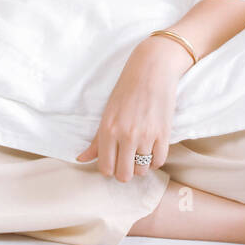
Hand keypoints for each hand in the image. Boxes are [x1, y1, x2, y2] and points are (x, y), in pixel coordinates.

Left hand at [74, 37, 188, 181]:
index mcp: (108, 130)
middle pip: (124, 175)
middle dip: (125, 171)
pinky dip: (155, 160)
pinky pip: (159, 161)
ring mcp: (146, 136)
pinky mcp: (163, 134)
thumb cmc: (127, 90)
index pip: (105, 168)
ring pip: (142, 170)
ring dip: (141, 164)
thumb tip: (81, 160)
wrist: (152, 69)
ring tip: (140, 151)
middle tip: (127, 160)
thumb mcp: (107, 114)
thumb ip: (96, 141)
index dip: (110, 168)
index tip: (114, 160)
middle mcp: (126, 135)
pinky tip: (152, 149)